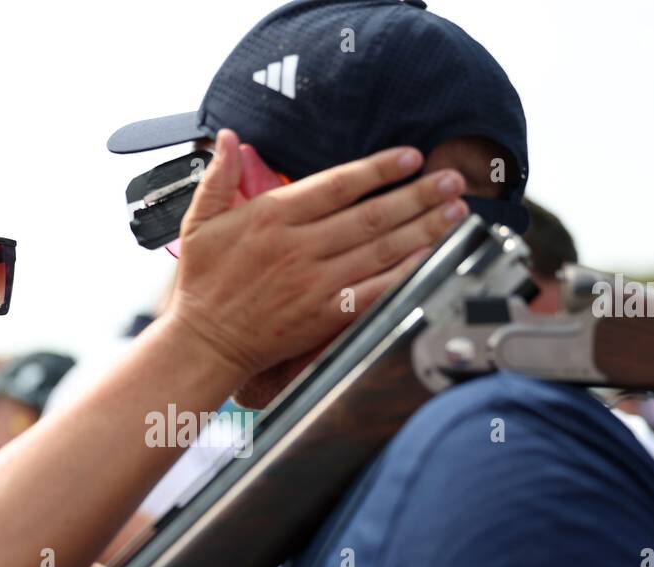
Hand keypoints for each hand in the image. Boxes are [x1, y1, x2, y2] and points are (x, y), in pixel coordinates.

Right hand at [163, 128, 466, 377]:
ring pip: (380, 249)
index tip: (410, 156)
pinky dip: (405, 274)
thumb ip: (217, 178)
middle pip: (371, 214)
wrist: (204, 341)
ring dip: (423, 228)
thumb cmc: (202, 283)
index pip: (338, 184)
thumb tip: (228, 139)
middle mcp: (299, 247)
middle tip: (451, 180)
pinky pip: (374, 290)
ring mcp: (315, 282)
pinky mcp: (324, 314)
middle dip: (418, 195)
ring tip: (455, 211)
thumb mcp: (198, 222)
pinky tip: (430, 259)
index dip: (379, 168)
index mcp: (272, 217)